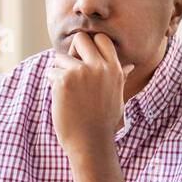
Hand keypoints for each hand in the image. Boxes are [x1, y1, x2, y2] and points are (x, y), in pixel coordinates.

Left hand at [46, 31, 134, 154]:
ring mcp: (81, 72)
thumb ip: (120, 77)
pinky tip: (61, 100)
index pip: (100, 39)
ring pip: (60, 58)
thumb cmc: (103, 122)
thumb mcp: (117, 97)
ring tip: (68, 94)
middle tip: (70, 70)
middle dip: (71, 52)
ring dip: (58, 72)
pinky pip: (51, 72)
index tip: (84, 61)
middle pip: (80, 38)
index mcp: (115, 68)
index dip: (89, 47)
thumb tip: (130, 66)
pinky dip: (52, 84)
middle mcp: (99, 67)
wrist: (90, 143)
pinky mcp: (64, 81)